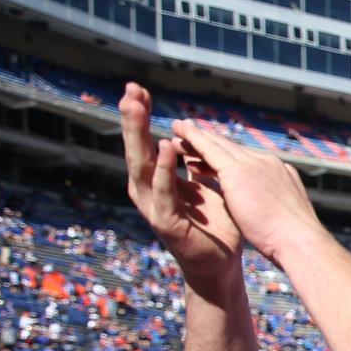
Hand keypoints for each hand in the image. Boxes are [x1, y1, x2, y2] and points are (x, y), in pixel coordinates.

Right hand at [120, 83, 240, 291]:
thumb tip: (191, 138)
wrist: (219, 262)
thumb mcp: (204, 186)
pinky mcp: (165, 221)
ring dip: (139, 135)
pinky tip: (165, 147)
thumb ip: (195, 163)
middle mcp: (148, 189)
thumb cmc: (213, 225)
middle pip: (138, 146)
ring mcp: (153, 205)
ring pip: (142, 164)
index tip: (139, 88)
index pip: (146, 139)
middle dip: (134, 117)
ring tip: (137, 108)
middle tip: (131, 89)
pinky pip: (164, 190)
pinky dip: (163, 168)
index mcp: (156, 179)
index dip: (142, 115)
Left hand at [168, 114, 327, 266]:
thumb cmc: (294, 240)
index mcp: (279, 174)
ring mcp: (253, 165)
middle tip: (191, 132)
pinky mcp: (237, 172)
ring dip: (197, 135)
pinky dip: (193, 139)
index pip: (248, 160)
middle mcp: (267, 163)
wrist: (299, 241)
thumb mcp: (286, 217)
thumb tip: (274, 212)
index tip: (216, 156)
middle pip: (233, 148)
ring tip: (179, 129)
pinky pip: (208, 149)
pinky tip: (178, 134)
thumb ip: (276, 206)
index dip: (229, 156)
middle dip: (211, 141)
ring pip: (218, 144)